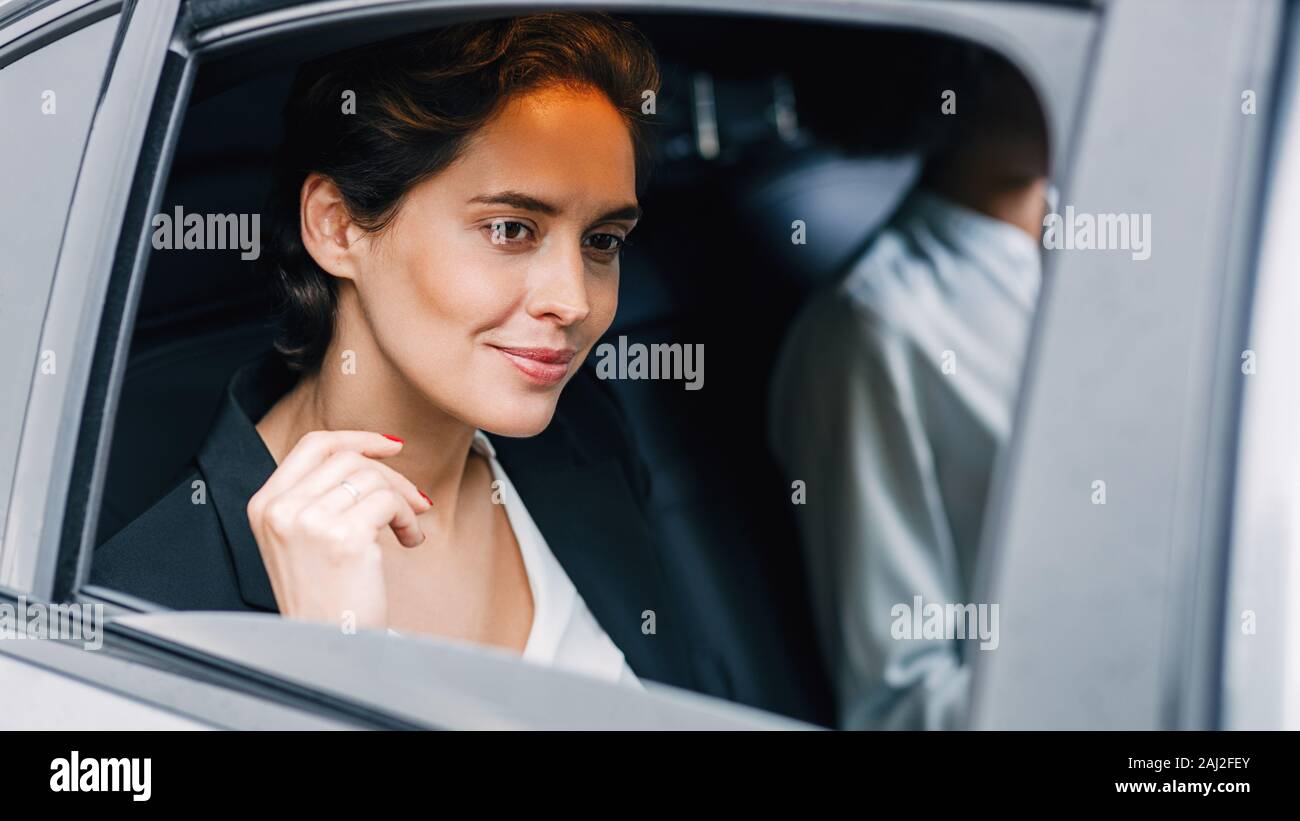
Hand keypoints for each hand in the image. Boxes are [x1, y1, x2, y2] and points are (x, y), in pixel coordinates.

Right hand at [245, 430, 430, 630]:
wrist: (328, 643)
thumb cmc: (323, 596)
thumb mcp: (301, 538)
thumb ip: (318, 496)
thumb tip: (370, 457)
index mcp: (265, 505)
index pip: (313, 446)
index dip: (357, 439)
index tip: (390, 446)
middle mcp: (281, 509)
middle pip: (349, 460)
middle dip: (391, 476)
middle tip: (413, 500)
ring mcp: (309, 521)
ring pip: (373, 479)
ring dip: (403, 501)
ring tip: (407, 529)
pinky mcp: (343, 537)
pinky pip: (389, 502)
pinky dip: (408, 519)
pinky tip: (409, 541)